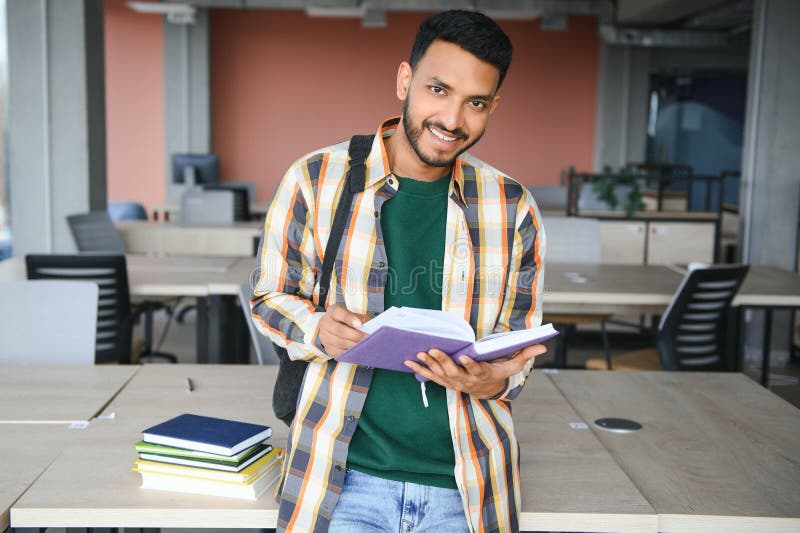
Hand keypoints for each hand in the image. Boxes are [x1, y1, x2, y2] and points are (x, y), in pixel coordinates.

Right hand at [318, 304, 368, 356]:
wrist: (332, 328)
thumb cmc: (347, 320)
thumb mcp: (353, 314)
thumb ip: (360, 319)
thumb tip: (370, 328)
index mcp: (333, 312)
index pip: (339, 313)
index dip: (349, 319)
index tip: (359, 324)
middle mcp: (326, 323)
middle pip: (339, 330)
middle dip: (355, 335)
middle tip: (367, 338)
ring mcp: (325, 336)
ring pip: (339, 342)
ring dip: (353, 345)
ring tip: (365, 346)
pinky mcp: (327, 348)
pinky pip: (339, 352)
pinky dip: (349, 353)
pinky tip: (358, 351)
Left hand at [404, 343, 546, 398]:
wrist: (486, 392)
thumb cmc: (498, 374)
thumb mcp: (512, 366)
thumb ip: (525, 355)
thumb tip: (543, 346)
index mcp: (482, 375)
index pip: (476, 370)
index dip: (470, 365)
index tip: (465, 357)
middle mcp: (466, 381)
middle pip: (453, 372)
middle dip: (443, 361)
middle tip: (433, 349)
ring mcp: (454, 383)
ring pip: (439, 374)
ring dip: (428, 364)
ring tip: (418, 353)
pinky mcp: (444, 382)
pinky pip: (430, 376)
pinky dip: (419, 369)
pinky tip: (407, 361)